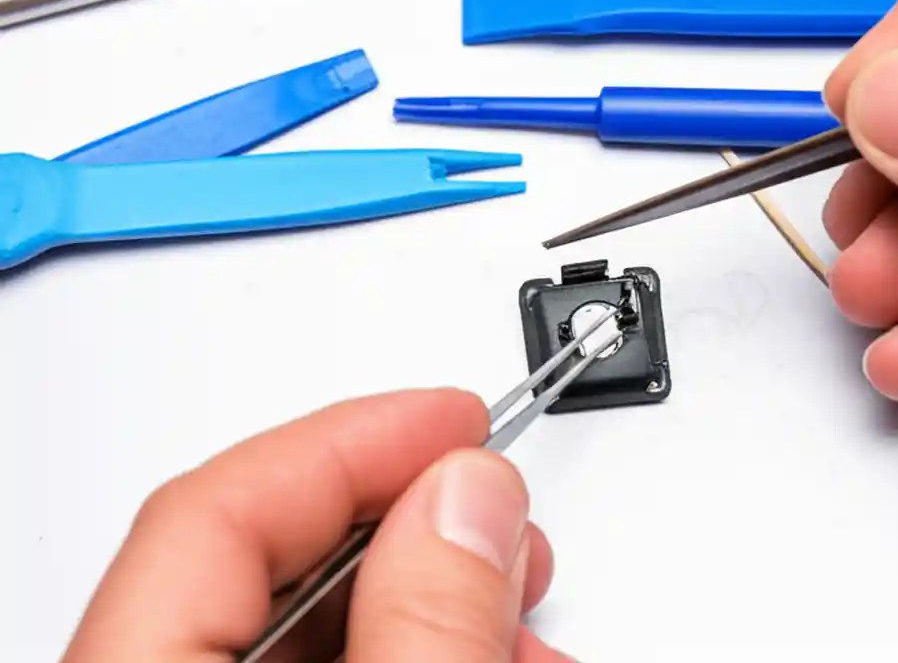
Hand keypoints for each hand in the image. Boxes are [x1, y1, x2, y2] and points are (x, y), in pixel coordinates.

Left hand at [60, 389, 569, 661]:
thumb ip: (422, 624)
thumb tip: (467, 497)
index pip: (212, 512)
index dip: (349, 442)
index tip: (453, 419)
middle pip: (269, 562)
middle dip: (413, 523)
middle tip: (502, 514)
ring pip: (321, 630)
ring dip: (441, 598)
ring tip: (524, 620)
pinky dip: (426, 649)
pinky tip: (499, 659)